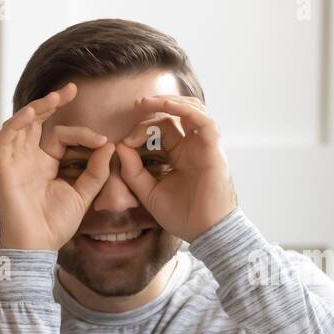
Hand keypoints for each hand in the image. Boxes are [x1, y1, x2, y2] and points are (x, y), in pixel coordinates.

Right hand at [0, 82, 113, 250]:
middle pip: (37, 123)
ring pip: (20, 125)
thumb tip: (109, 145)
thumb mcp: (83, 194)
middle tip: (71, 90)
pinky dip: (15, 125)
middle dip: (52, 104)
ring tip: (54, 98)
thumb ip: (96, 171)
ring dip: (36, 109)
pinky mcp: (4, 170)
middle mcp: (29, 160)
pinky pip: (3, 141)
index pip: (63, 137)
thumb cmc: (54, 226)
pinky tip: (31, 114)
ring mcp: (15, 163)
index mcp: (47, 165)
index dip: (84, 135)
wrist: (36, 248)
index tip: (103, 141)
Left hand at [116, 95, 236, 241]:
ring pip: (191, 110)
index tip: (124, 143)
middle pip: (174, 117)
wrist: (204, 232)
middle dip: (155, 109)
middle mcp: (192, 147)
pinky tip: (167, 105)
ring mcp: (204, 146)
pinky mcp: (213, 148)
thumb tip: (119, 147)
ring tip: (147, 102)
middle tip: (136, 105)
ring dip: (169, 102)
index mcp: (179, 156)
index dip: (141, 132)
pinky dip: (185, 109)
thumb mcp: (148, 192)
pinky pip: (202, 120)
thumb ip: (132, 172)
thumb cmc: (181, 215)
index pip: (161, 132)